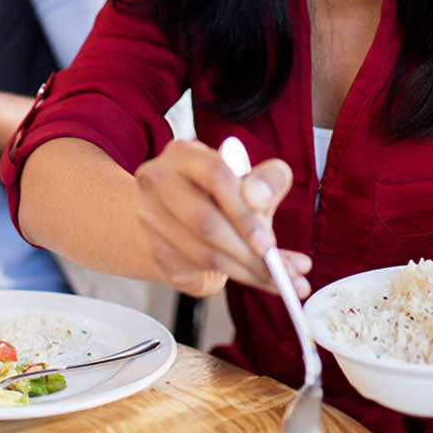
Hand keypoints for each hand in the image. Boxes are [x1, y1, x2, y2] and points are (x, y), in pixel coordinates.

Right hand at [133, 139, 310, 299]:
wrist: (183, 222)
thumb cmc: (221, 196)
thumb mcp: (251, 181)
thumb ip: (267, 181)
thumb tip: (260, 197)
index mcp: (183, 154)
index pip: (215, 176)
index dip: (244, 211)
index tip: (269, 242)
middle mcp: (159, 182)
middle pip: (205, 221)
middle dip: (247, 249)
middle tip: (280, 268)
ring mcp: (152, 219)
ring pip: (204, 252)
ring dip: (248, 270)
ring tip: (280, 277)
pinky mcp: (157, 251)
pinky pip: (201, 270)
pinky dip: (239, 278)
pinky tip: (260, 278)